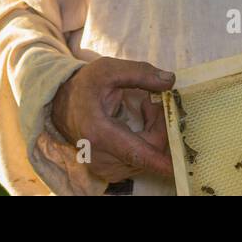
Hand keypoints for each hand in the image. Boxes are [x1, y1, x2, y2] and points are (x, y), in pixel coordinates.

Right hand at [50, 57, 175, 181]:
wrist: (61, 105)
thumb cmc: (85, 86)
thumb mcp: (109, 69)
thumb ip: (140, 73)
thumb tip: (170, 81)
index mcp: (99, 133)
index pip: (137, 153)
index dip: (161, 162)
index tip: (180, 167)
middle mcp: (101, 157)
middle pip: (148, 152)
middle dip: (160, 127)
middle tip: (154, 103)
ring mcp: (104, 168)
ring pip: (146, 158)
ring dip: (154, 134)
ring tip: (145, 110)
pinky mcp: (109, 172)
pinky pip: (139, 162)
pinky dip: (146, 143)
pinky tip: (138, 125)